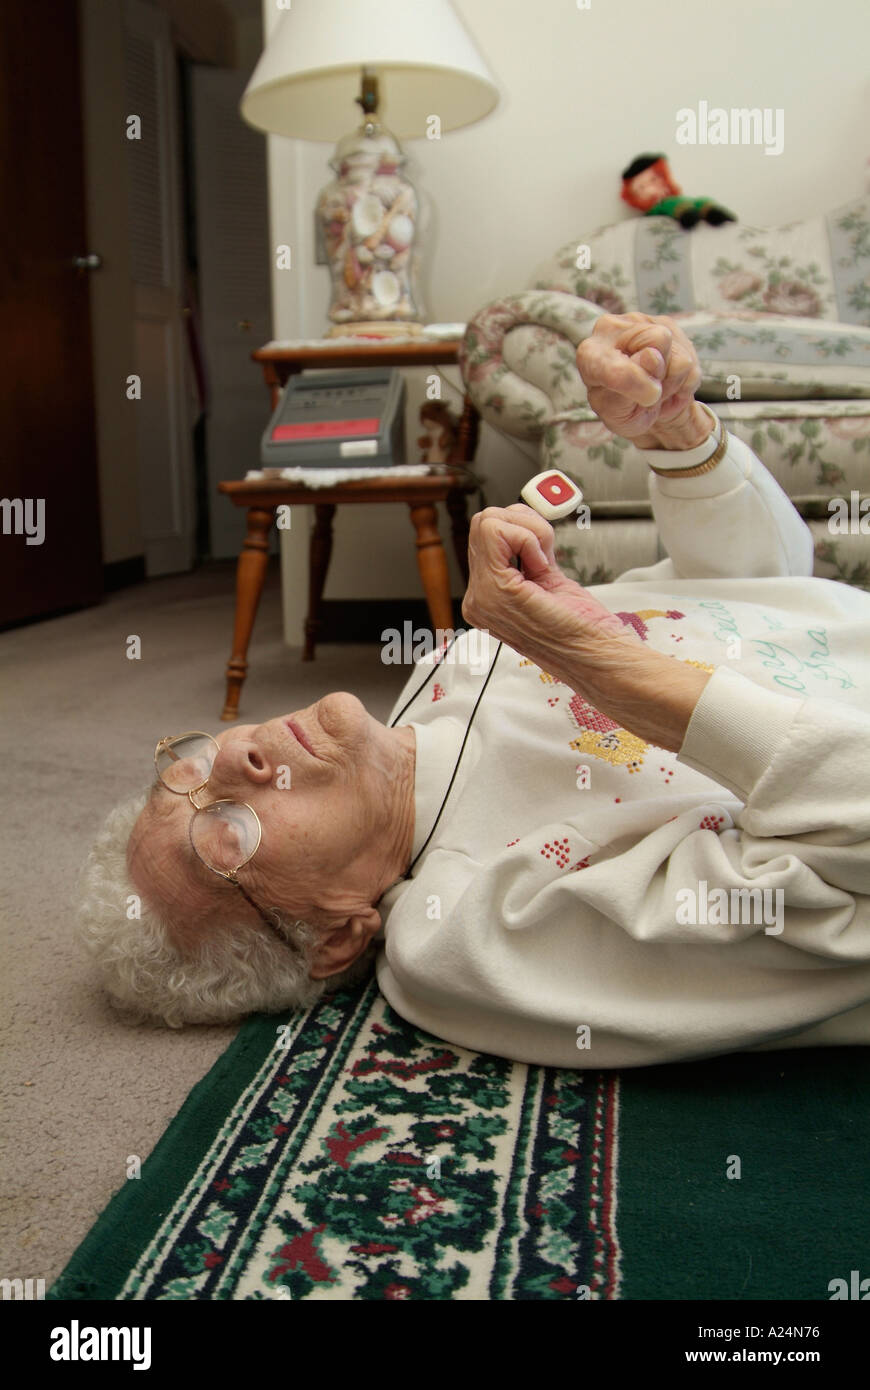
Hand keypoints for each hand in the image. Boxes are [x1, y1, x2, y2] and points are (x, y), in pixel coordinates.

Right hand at [461, 504, 634, 677]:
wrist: (597, 658)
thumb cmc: (583, 630)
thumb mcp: (548, 583)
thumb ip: (528, 557)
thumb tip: (524, 523)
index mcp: (488, 598)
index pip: (485, 536)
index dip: (522, 533)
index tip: (544, 559)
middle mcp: (478, 599)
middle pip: (483, 524)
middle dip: (524, 527)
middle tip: (545, 558)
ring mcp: (483, 596)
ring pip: (488, 522)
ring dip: (528, 531)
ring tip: (544, 565)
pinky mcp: (496, 590)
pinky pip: (497, 532)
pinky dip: (528, 537)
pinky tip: (543, 567)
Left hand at [576, 312, 709, 449]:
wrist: (644, 408)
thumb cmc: (622, 410)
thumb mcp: (618, 413)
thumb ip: (627, 389)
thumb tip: (652, 357)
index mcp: (591, 353)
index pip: (616, 361)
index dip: (635, 382)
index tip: (647, 398)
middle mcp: (615, 328)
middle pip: (659, 339)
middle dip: (660, 375)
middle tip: (648, 392)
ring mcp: (644, 322)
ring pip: (679, 357)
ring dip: (672, 383)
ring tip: (656, 387)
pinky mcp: (670, 328)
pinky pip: (692, 364)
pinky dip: (684, 383)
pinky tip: (667, 381)